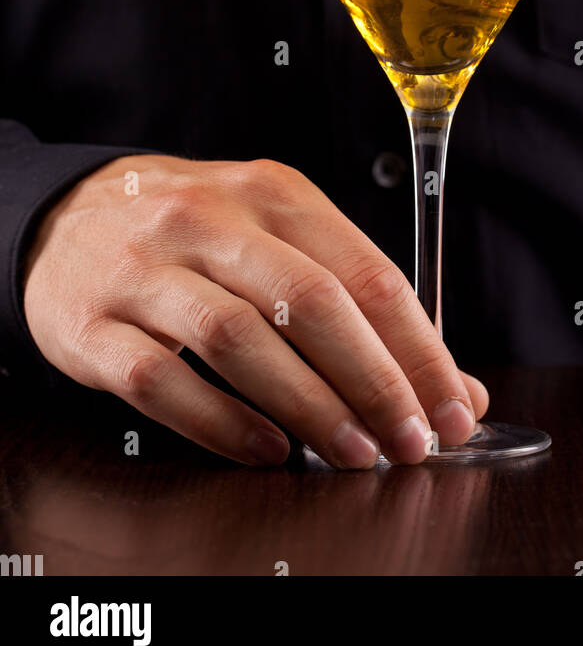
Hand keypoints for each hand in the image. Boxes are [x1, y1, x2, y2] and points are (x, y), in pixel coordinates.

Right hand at [22, 154, 487, 467]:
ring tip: (352, 453)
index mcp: (271, 192)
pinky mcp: (93, 324)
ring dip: (307, 406)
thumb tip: (454, 386)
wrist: (66, 216)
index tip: (453, 408)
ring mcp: (144, 270)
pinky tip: (266, 450)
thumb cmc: (196, 235)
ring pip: (238, 338)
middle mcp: (207, 219)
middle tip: (409, 442)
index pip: (364, 271)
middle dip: (374, 381)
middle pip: (308, 301)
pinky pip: (160, 379)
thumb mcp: (277, 239)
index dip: (417, 347)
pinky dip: (220, 423)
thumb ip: (360, 306)